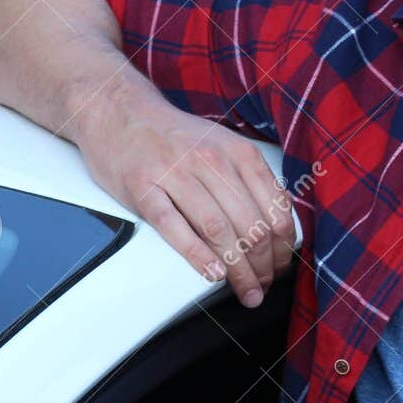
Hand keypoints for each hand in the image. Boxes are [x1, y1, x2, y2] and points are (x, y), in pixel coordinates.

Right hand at [70, 79, 297, 306]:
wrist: (120, 112)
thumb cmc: (172, 136)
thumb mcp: (221, 144)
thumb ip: (248, 178)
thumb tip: (276, 222)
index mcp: (237, 152)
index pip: (274, 208)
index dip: (282, 246)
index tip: (280, 266)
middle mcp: (210, 160)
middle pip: (249, 225)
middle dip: (263, 266)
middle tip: (262, 287)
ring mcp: (175, 173)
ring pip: (218, 230)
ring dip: (237, 269)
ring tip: (245, 290)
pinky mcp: (143, 188)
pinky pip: (174, 227)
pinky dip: (197, 255)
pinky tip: (212, 272)